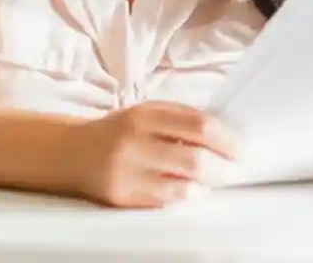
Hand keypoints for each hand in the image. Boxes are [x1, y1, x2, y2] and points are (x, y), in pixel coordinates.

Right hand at [67, 101, 239, 207]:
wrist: (74, 152)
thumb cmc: (119, 131)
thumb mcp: (147, 111)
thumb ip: (181, 117)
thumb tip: (223, 133)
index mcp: (144, 116)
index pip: (198, 125)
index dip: (226, 139)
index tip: (238, 148)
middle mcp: (134, 143)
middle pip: (195, 160)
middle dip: (223, 167)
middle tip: (232, 168)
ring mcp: (128, 173)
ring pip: (184, 187)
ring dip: (206, 184)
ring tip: (211, 178)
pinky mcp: (123, 197)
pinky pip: (167, 202)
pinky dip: (186, 195)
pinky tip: (189, 187)